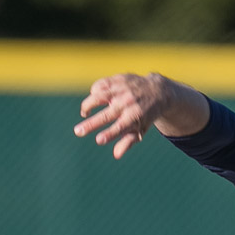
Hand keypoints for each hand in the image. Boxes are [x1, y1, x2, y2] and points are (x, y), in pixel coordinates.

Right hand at [76, 73, 207, 158]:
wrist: (157, 91)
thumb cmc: (146, 115)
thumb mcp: (141, 129)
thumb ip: (128, 142)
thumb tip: (116, 156)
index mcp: (135, 116)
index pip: (120, 127)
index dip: (109, 134)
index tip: (99, 140)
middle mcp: (128, 102)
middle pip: (107, 115)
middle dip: (91, 124)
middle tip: (78, 132)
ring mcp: (122, 89)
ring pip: (99, 96)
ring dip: (87, 105)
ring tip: (84, 113)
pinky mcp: (117, 79)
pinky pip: (100, 85)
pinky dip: (94, 92)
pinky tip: (94, 99)